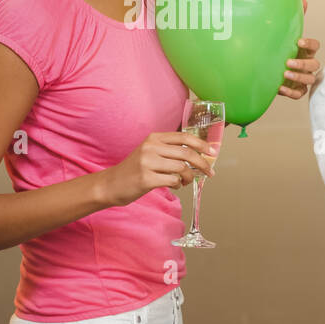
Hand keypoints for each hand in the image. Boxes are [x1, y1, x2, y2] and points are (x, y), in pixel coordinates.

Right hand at [98, 132, 215, 206]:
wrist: (111, 184)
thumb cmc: (136, 169)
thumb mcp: (151, 152)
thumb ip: (171, 151)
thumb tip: (200, 156)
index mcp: (154, 138)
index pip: (184, 137)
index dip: (202, 145)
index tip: (213, 153)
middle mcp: (150, 147)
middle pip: (187, 154)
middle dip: (203, 164)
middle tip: (210, 173)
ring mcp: (147, 162)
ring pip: (182, 169)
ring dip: (189, 177)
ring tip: (184, 181)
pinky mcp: (146, 178)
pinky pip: (173, 181)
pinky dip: (178, 184)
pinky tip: (174, 185)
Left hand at [279, 2, 319, 99]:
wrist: (267, 69)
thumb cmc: (280, 50)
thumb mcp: (285, 35)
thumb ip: (294, 19)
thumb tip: (304, 0)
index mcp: (306, 50)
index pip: (315, 46)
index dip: (309, 44)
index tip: (298, 42)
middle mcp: (307, 64)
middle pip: (314, 64)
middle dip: (303, 64)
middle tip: (288, 63)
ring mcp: (303, 78)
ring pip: (310, 79)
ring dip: (299, 77)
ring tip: (285, 75)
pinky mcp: (297, 90)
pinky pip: (299, 94)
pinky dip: (292, 92)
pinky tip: (280, 89)